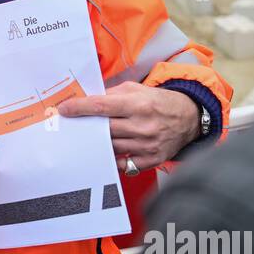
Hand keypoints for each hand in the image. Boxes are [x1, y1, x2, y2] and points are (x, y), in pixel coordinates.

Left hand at [56, 81, 198, 171]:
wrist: (189, 118)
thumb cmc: (158, 102)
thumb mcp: (137, 90)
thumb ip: (111, 94)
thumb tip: (86, 100)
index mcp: (138, 105)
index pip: (101, 106)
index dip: (80, 108)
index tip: (64, 109)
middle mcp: (143, 126)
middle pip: (104, 130)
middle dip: (87, 127)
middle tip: (73, 125)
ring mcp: (147, 146)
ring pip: (111, 147)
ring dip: (98, 143)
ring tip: (90, 138)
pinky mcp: (151, 160)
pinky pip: (123, 164)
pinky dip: (114, 158)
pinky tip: (109, 151)